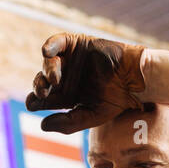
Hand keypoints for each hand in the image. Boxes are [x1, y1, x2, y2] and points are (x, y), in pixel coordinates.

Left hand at [25, 33, 147, 133]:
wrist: (134, 78)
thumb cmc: (116, 100)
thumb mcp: (91, 116)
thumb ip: (67, 123)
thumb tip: (42, 125)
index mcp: (63, 96)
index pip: (41, 99)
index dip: (34, 101)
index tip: (34, 104)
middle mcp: (63, 78)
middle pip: (41, 81)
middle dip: (38, 87)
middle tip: (42, 92)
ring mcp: (68, 60)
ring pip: (48, 63)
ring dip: (46, 71)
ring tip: (53, 80)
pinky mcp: (75, 44)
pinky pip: (57, 42)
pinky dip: (50, 45)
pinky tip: (46, 52)